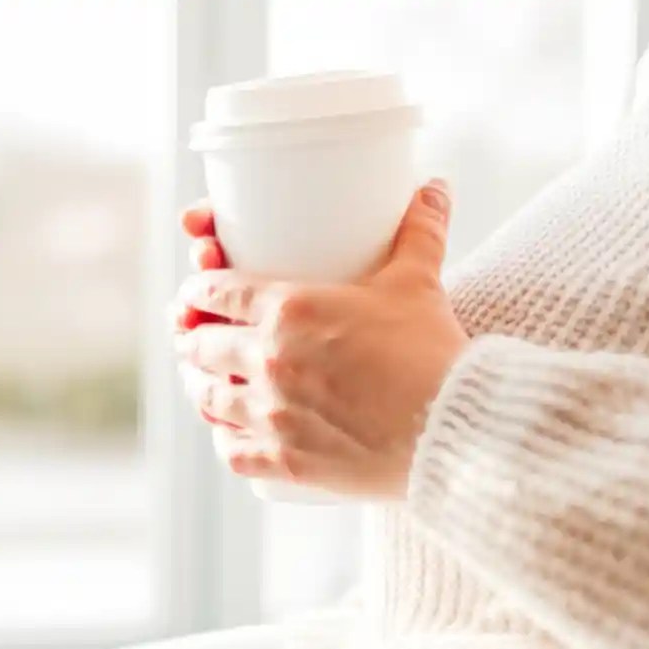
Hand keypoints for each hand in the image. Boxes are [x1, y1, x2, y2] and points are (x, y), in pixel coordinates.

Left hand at [173, 180, 467, 498]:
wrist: (454, 424)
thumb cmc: (433, 351)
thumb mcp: (420, 281)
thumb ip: (420, 231)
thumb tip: (435, 187)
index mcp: (288, 310)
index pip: (214, 292)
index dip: (197, 292)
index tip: (195, 296)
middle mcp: (268, 360)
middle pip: (201, 345)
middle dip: (194, 339)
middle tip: (199, 340)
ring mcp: (272, 414)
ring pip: (207, 398)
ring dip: (201, 386)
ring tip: (205, 383)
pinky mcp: (284, 461)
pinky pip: (230, 451)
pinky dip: (224, 439)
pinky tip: (228, 434)